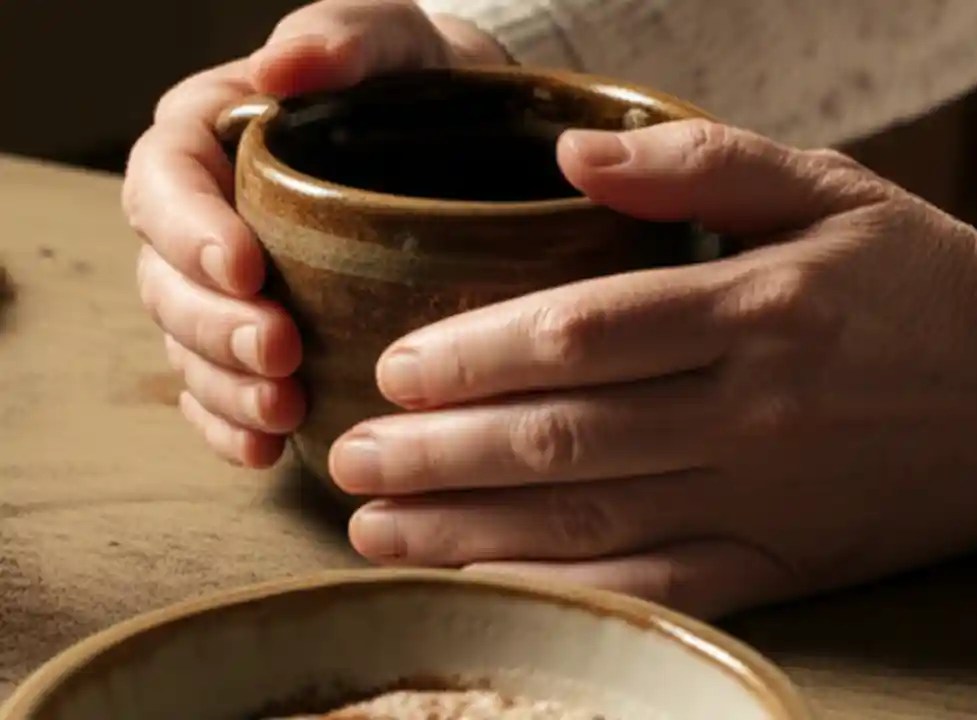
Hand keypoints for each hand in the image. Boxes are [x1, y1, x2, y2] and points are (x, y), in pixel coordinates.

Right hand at [123, 0, 508, 466]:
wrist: (472, 138)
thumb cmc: (421, 78)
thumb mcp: (392, 39)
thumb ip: (339, 39)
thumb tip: (278, 68)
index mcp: (211, 139)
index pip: (164, 183)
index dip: (190, 231)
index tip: (247, 267)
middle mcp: (208, 219)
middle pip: (167, 279)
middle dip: (214, 325)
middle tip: (280, 352)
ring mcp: (232, 289)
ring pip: (191, 346)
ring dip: (226, 386)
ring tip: (283, 411)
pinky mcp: (267, 341)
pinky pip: (222, 393)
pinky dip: (234, 425)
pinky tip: (267, 450)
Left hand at [328, 120, 976, 617]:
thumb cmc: (932, 281)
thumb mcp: (835, 188)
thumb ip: (702, 164)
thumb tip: (572, 150)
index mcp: (759, 308)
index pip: (584, 333)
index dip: (472, 352)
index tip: (391, 366)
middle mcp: (755, 412)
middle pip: (565, 438)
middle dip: (437, 454)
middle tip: (346, 461)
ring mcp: (770, 498)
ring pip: (595, 523)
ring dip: (473, 532)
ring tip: (378, 532)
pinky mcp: (789, 563)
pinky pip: (662, 586)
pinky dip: (570, 592)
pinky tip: (492, 586)